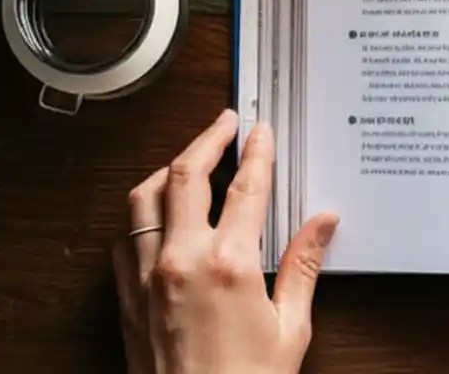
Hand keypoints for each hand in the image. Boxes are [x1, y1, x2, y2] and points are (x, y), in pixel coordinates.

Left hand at [112, 110, 339, 373]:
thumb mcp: (290, 326)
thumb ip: (303, 265)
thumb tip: (323, 223)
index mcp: (229, 264)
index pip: (245, 187)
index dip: (257, 152)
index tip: (261, 132)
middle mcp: (180, 261)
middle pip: (186, 175)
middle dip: (207, 139)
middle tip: (225, 122)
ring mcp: (146, 277)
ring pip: (144, 199)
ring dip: (168, 169)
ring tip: (189, 157)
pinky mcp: (125, 298)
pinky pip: (124, 238)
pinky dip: (142, 215)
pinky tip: (159, 216)